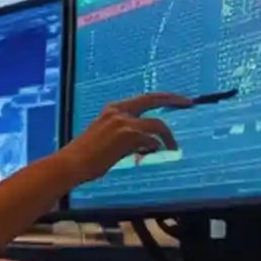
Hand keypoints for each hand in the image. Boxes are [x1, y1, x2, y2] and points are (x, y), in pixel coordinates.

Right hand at [62, 92, 194, 181]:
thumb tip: (146, 142)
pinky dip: (153, 150)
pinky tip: (144, 157)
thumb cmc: (85, 156)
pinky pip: (151, 142)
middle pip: (153, 99)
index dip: (162, 97)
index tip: (178, 99)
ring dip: (168, 138)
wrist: (72, 163)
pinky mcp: (128, 136)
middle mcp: (118, 112)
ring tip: (172, 148)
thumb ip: (124, 133)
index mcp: (112, 109)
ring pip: (157, 124)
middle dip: (173, 99)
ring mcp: (124, 122)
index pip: (143, 98)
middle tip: (188, 103)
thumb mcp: (104, 136)